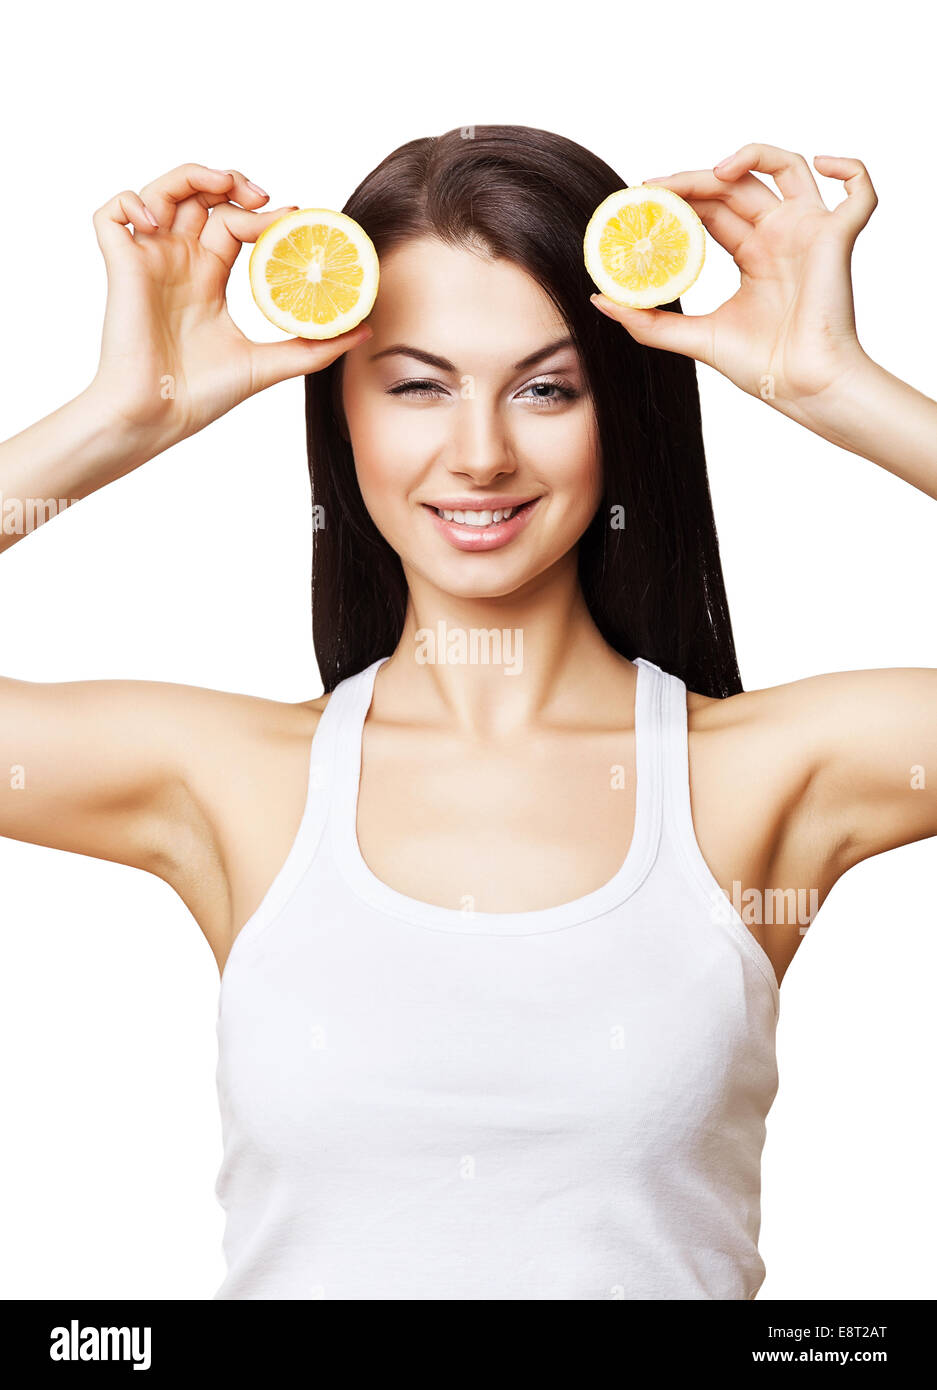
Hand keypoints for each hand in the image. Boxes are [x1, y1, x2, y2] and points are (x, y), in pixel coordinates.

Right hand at [88, 163, 371, 444]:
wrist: (158, 417)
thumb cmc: (201, 397)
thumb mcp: (269, 365)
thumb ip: (314, 347)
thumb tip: (366, 332)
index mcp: (208, 279)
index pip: (235, 224)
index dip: (263, 212)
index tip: (294, 216)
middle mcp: (179, 264)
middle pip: (201, 198)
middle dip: (232, 184)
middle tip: (264, 199)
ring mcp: (149, 261)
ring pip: (161, 191)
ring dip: (191, 176)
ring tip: (221, 187)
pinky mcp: (121, 265)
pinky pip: (112, 214)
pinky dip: (131, 201)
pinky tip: (159, 221)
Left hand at [591, 143, 877, 408]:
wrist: (802, 388)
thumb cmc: (761, 368)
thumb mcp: (694, 338)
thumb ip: (647, 321)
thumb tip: (599, 299)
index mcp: (752, 254)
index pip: (711, 209)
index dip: (678, 196)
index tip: (641, 197)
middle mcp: (780, 236)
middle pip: (736, 185)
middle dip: (694, 179)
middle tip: (654, 188)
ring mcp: (809, 232)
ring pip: (786, 167)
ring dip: (751, 155)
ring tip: (714, 172)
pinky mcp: (837, 238)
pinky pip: (860, 193)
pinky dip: (851, 169)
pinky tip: (824, 161)